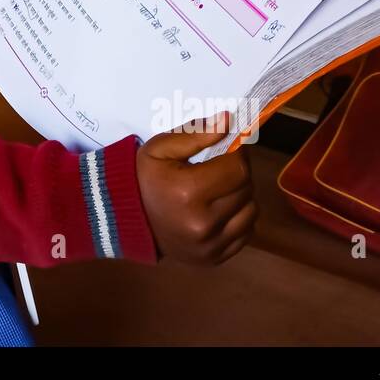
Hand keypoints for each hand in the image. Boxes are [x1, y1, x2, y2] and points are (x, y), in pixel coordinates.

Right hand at [135, 112, 256, 264]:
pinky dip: (239, 218)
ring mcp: (211, 245)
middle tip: (219, 168)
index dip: (237, 153)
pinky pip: (247, 232)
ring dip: (241, 195)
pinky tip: (219, 210)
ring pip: (251, 210)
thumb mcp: (160, 148)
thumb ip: (195, 133)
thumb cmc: (145, 178)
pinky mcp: (216, 258)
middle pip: (246, 188)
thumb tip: (228, 121)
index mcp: (188, 192)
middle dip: (237, 173)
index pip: (238, 168)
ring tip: (219, 190)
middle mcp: (203, 223)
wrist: (128, 219)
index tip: (228, 148)